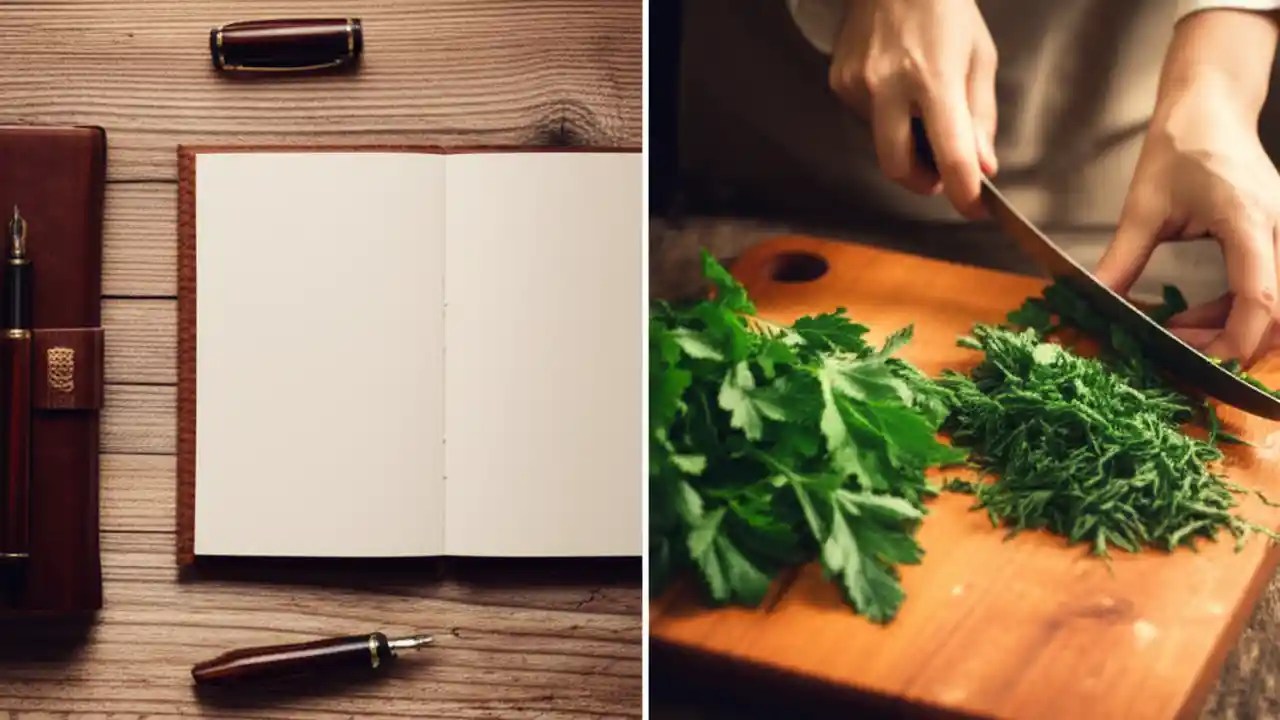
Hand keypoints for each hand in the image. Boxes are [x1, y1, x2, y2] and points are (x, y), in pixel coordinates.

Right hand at [828, 0, 997, 218]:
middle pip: (899, 167)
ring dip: (905, 141)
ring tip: (919, 106)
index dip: (964, 192)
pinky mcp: (839, 81)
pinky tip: (894, 85)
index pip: (951, 155)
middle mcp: (890, 86)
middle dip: (923, 182)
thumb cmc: (946, 8)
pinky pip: (865, 120)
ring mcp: (858, 85)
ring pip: (881, 143)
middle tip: (941, 174)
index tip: (973, 207)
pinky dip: (885, 117)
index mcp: (935, 78)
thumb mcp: (979, 57)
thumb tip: (982, 166)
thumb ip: (980, 116)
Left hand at [1094, 11, 1279, 365]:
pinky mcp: (1278, 237)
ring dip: (1233, 328)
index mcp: (1249, 221)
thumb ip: (1122, 260)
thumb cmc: (1181, 146)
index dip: (1236, 340)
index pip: (1261, 298)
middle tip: (1184, 352)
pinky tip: (1193, 315)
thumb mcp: (1142, 208)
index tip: (1199, 360)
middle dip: (1236, 343)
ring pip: (1278, 305)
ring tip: (1180, 331)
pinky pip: (1267, 288)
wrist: (1211, 108)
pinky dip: (1234, 311)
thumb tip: (1097, 300)